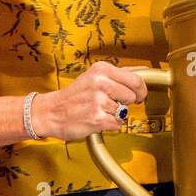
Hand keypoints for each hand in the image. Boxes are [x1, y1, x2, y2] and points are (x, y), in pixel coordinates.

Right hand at [31, 60, 146, 140]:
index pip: (136, 79)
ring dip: (115, 114)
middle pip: (133, 96)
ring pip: (124, 111)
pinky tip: (97, 119)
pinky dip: (110, 125)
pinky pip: (117, 124)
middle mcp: (100, 83)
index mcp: (102, 69)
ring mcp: (98, 101)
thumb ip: (120, 74)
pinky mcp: (97, 118)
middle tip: (112, 103)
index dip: (140, 90)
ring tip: (99, 110)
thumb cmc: (74, 96)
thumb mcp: (94, 76)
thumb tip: (145, 71)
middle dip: (126, 102)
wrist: (50, 112)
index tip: (137, 94)